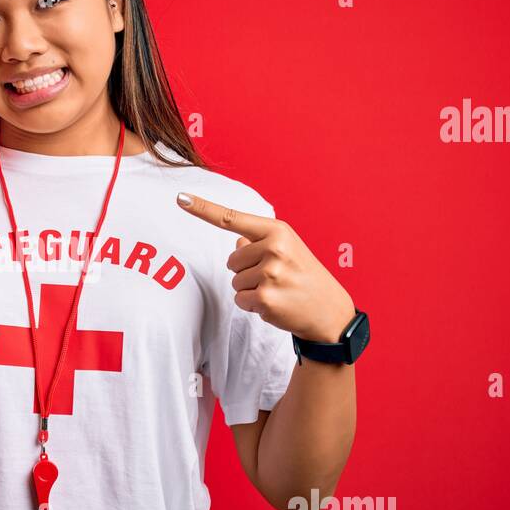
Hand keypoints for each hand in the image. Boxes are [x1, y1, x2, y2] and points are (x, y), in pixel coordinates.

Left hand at [176, 192, 355, 342]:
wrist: (329, 311)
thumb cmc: (304, 277)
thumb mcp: (287, 250)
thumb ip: (259, 242)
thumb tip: (238, 242)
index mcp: (277, 231)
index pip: (232, 218)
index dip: (203, 208)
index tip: (181, 198)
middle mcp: (274, 248)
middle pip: (231, 260)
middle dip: (247, 272)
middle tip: (275, 278)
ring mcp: (269, 274)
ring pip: (235, 282)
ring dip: (250, 290)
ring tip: (277, 290)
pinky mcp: (265, 298)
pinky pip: (239, 300)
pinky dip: (252, 305)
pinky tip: (275, 303)